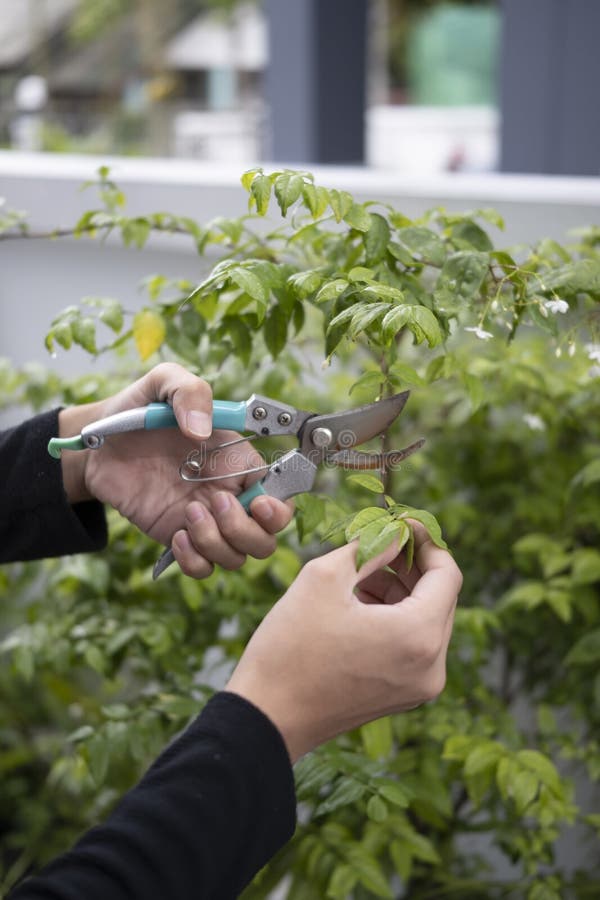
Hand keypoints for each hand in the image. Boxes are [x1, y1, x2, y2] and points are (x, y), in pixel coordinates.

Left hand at [59, 363, 293, 576]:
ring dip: (217, 543)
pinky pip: (203, 568)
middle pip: (266, 538)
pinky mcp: (177, 538)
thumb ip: (190, 392)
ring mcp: (204, 521)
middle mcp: (229, 495)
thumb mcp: (164, 383)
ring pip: (237, 557)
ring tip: (187, 513)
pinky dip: (195, 561)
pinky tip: (176, 537)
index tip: (256, 502)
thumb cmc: (139, 410)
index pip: (280, 495)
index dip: (278, 508)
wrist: (97, 443)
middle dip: (246, 531)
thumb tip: (202, 430)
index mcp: (239, 461)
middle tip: (212, 502)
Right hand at [226, 524, 461, 761]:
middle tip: (379, 542)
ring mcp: (419, 687)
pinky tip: (357, 605)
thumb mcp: (325, 577)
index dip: (427, 541)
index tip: (402, 522)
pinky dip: (394, 619)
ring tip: (358, 577)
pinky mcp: (402, 697)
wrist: (266, 718)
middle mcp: (431, 667)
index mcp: (418, 636)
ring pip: (426, 620)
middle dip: (412, 565)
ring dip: (400, 591)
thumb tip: (397, 532)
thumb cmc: (290, 647)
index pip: (448, 574)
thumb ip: (371, 547)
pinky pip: (414, 645)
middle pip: (441, 598)